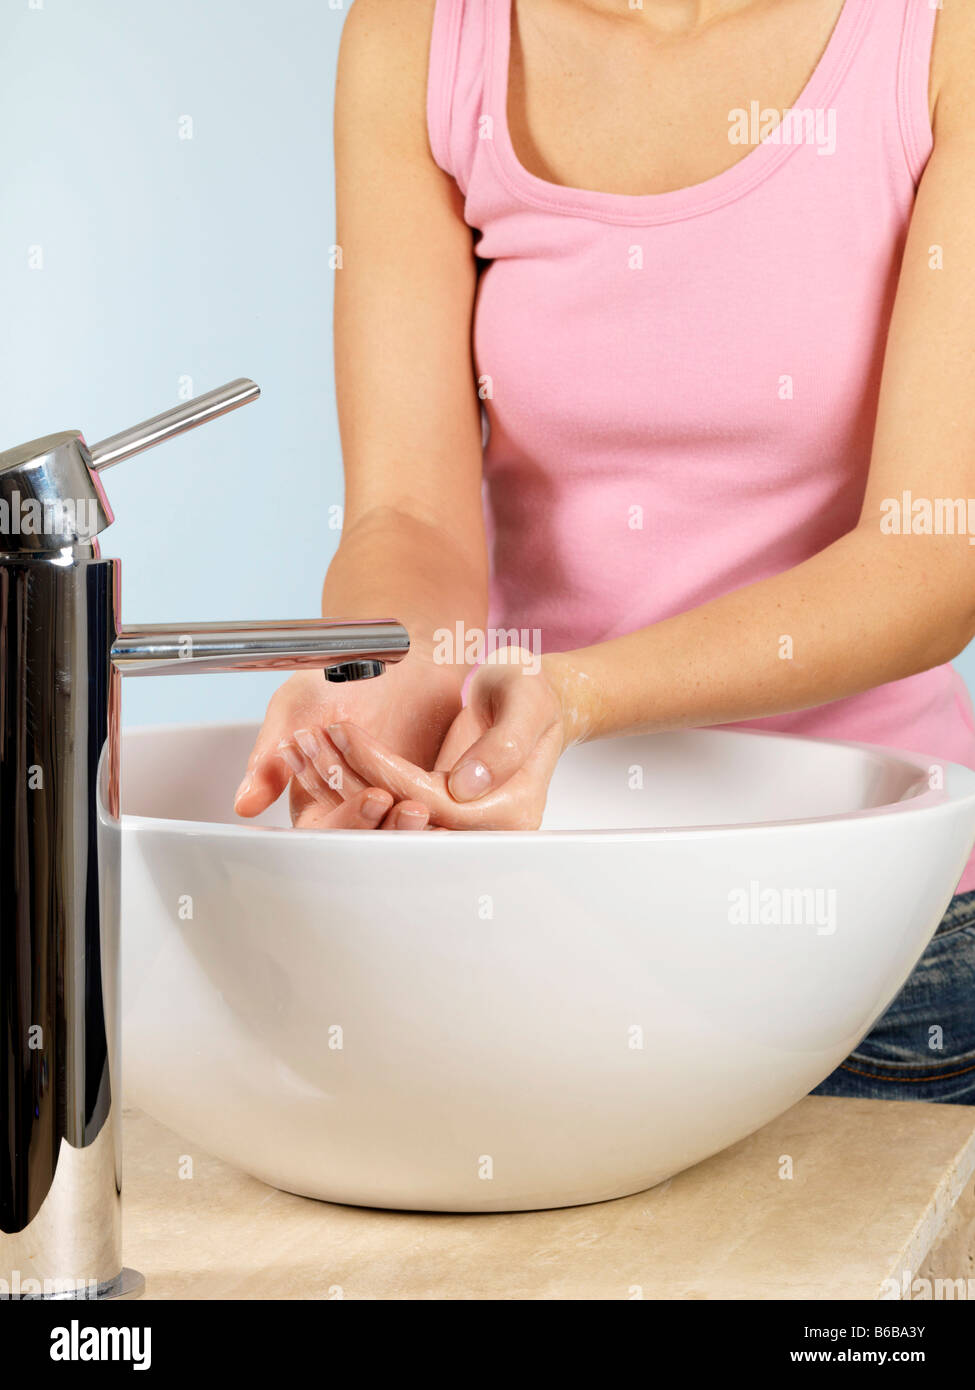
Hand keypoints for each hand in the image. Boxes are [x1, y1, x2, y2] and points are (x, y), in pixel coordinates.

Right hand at [234, 656, 463, 829]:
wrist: (403, 650)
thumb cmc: (344, 673)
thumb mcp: (297, 709)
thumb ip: (270, 757)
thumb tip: (244, 806)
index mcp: (316, 805)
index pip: (326, 835)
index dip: (349, 823)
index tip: (373, 797)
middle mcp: (353, 816)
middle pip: (366, 848)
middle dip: (387, 833)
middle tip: (411, 808)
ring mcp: (394, 813)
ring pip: (402, 843)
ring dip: (415, 833)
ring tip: (427, 807)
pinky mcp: (431, 805)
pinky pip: (436, 827)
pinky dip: (442, 824)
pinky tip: (451, 810)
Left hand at [316, 649, 572, 829]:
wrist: (535, 699)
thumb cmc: (533, 693)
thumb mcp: (528, 703)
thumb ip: (504, 745)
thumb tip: (466, 787)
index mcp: (508, 810)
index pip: (427, 797)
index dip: (381, 768)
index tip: (344, 733)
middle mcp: (481, 829)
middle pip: (399, 815)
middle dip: (346, 781)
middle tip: (306, 744)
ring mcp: (457, 824)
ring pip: (386, 815)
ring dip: (339, 784)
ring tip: (300, 748)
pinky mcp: (434, 812)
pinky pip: (387, 805)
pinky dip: (351, 781)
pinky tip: (319, 756)